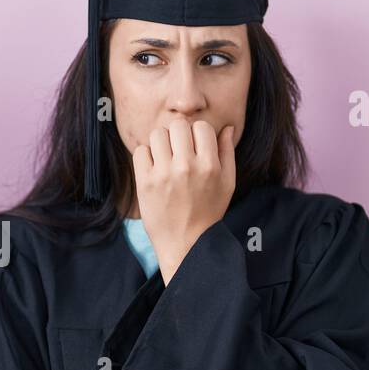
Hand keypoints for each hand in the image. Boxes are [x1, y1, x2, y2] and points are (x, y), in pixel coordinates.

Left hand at [132, 117, 235, 283]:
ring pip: (157, 134)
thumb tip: (226, 127)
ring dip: (161, 142)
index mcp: (209, 165)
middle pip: (178, 125)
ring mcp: (164, 174)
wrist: (186, 243)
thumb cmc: (209, 212)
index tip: (194, 146)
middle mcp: (186, 167)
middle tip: (178, 150)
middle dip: (178, 134)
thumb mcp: (228, 183)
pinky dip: (146, 155)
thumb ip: (227, 152)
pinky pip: (141, 151)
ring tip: (165, 157)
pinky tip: (154, 167)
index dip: (197, 133)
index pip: (201, 126)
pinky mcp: (145, 182)